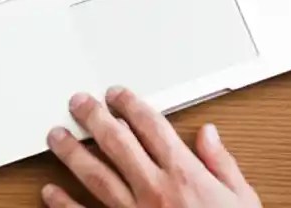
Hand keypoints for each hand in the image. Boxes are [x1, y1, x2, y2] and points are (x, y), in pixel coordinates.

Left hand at [42, 87, 260, 207]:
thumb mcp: (241, 199)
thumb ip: (222, 163)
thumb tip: (208, 134)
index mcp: (185, 174)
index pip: (151, 126)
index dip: (130, 104)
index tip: (116, 94)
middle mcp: (155, 189)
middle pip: (117, 143)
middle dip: (94, 117)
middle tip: (78, 102)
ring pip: (96, 175)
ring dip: (73, 153)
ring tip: (56, 136)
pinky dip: (64, 204)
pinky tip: (49, 192)